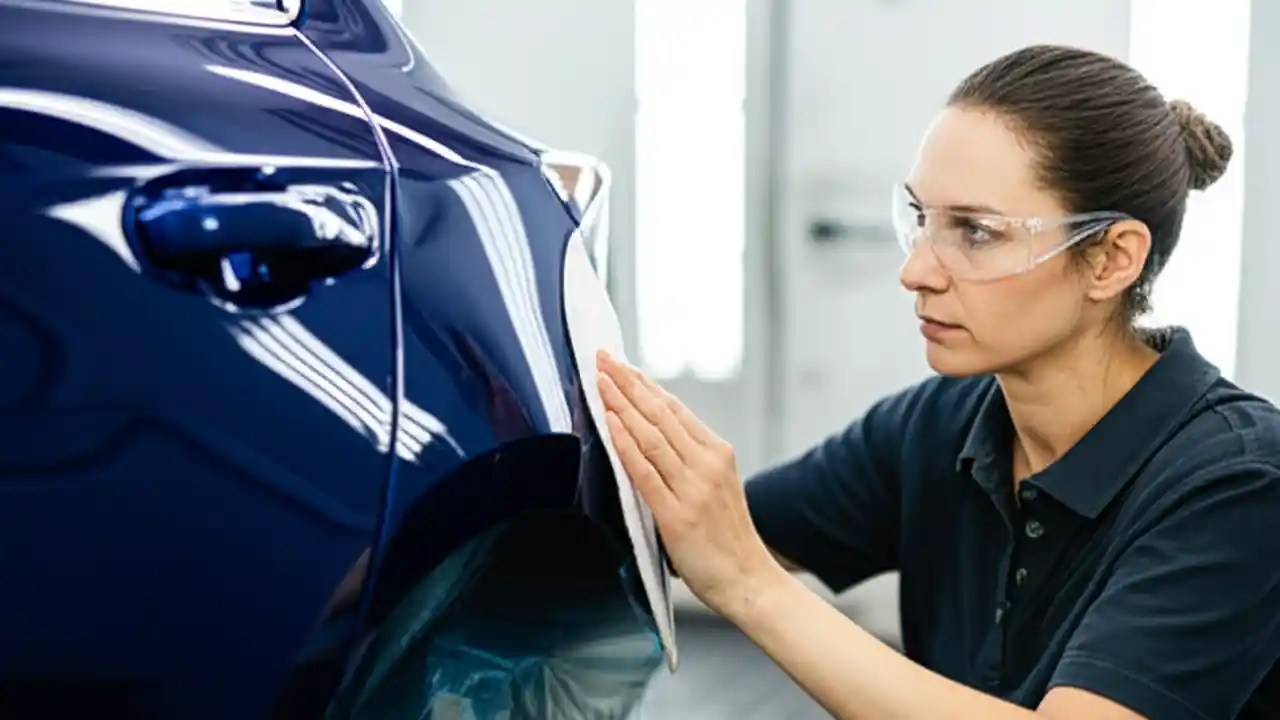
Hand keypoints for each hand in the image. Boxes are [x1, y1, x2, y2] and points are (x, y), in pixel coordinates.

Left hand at [595, 350, 783, 618]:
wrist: (749, 581)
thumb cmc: (727, 539)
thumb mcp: (715, 487)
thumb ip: (687, 462)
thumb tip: (648, 436)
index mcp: (718, 453)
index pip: (674, 408)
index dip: (644, 384)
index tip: (621, 365)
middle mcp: (707, 463)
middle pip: (660, 412)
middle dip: (627, 382)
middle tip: (602, 357)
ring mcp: (693, 488)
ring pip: (650, 434)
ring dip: (620, 404)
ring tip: (599, 380)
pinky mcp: (677, 515)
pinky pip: (644, 472)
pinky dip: (625, 444)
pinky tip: (609, 423)